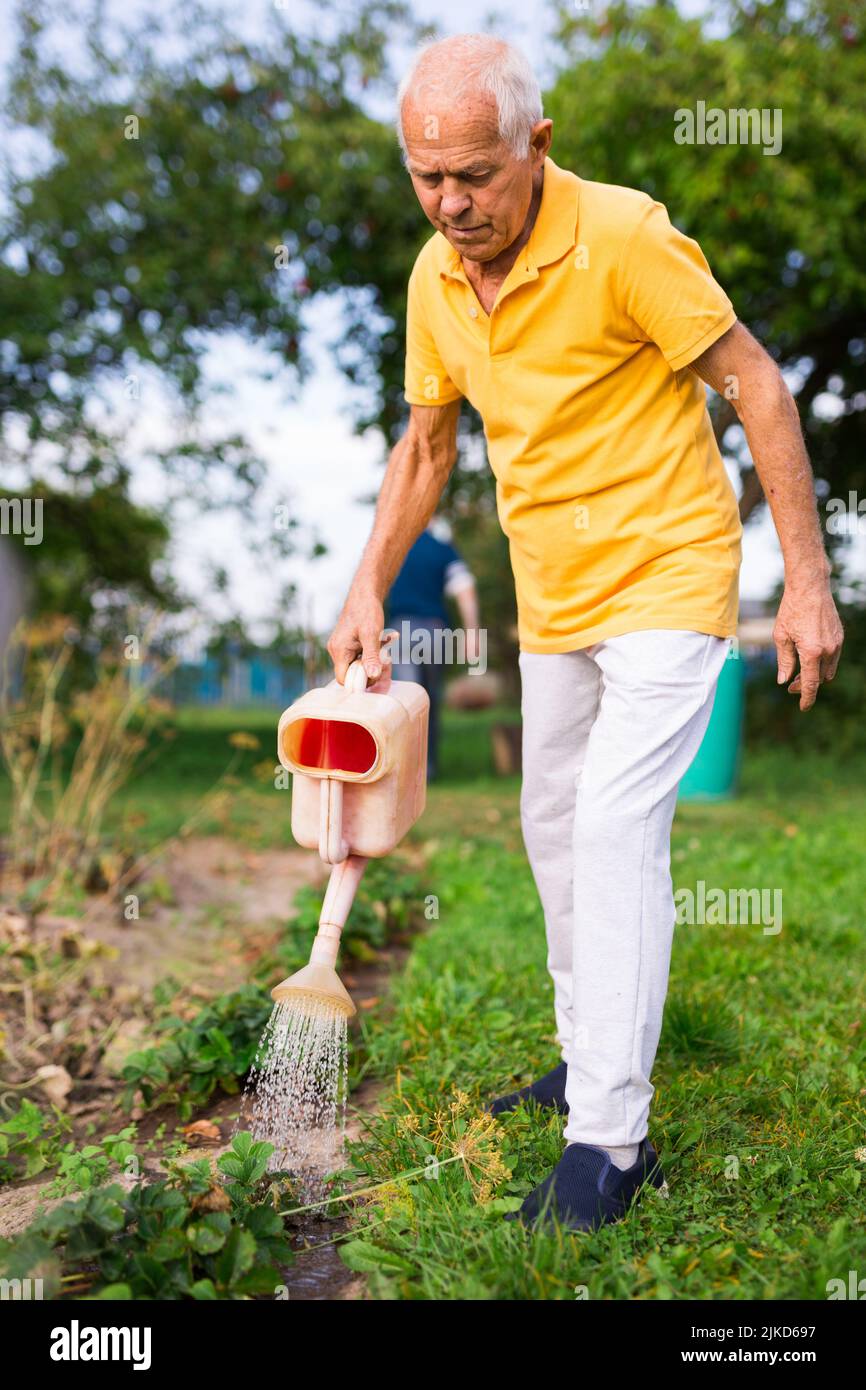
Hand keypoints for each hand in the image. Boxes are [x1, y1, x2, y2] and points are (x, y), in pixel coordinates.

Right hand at [326, 586, 388, 684]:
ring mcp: (342, 647)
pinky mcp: (349, 643)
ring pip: (359, 663)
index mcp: (339, 650)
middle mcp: (337, 650)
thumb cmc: (367, 610)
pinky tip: (387, 638)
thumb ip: (371, 657)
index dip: (361, 681)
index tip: (377, 674)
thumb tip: (372, 676)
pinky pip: (362, 654)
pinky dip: (374, 650)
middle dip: (371, 668)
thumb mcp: (371, 635)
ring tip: (387, 643)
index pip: (344, 679)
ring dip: (375, 657)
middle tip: (387, 660)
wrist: (365, 593)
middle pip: (353, 673)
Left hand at [773, 578, 843, 710]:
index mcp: (811, 652)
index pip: (811, 684)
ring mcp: (836, 643)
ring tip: (799, 672)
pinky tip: (809, 658)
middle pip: (820, 679)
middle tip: (790, 686)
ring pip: (828, 670)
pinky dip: (822, 663)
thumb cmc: (791, 609)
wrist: (810, 588)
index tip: (803, 707)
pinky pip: (833, 658)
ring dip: (816, 675)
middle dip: (806, 686)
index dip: (806, 698)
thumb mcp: (781, 636)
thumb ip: (784, 661)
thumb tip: (783, 681)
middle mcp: (828, 650)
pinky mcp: (839, 637)